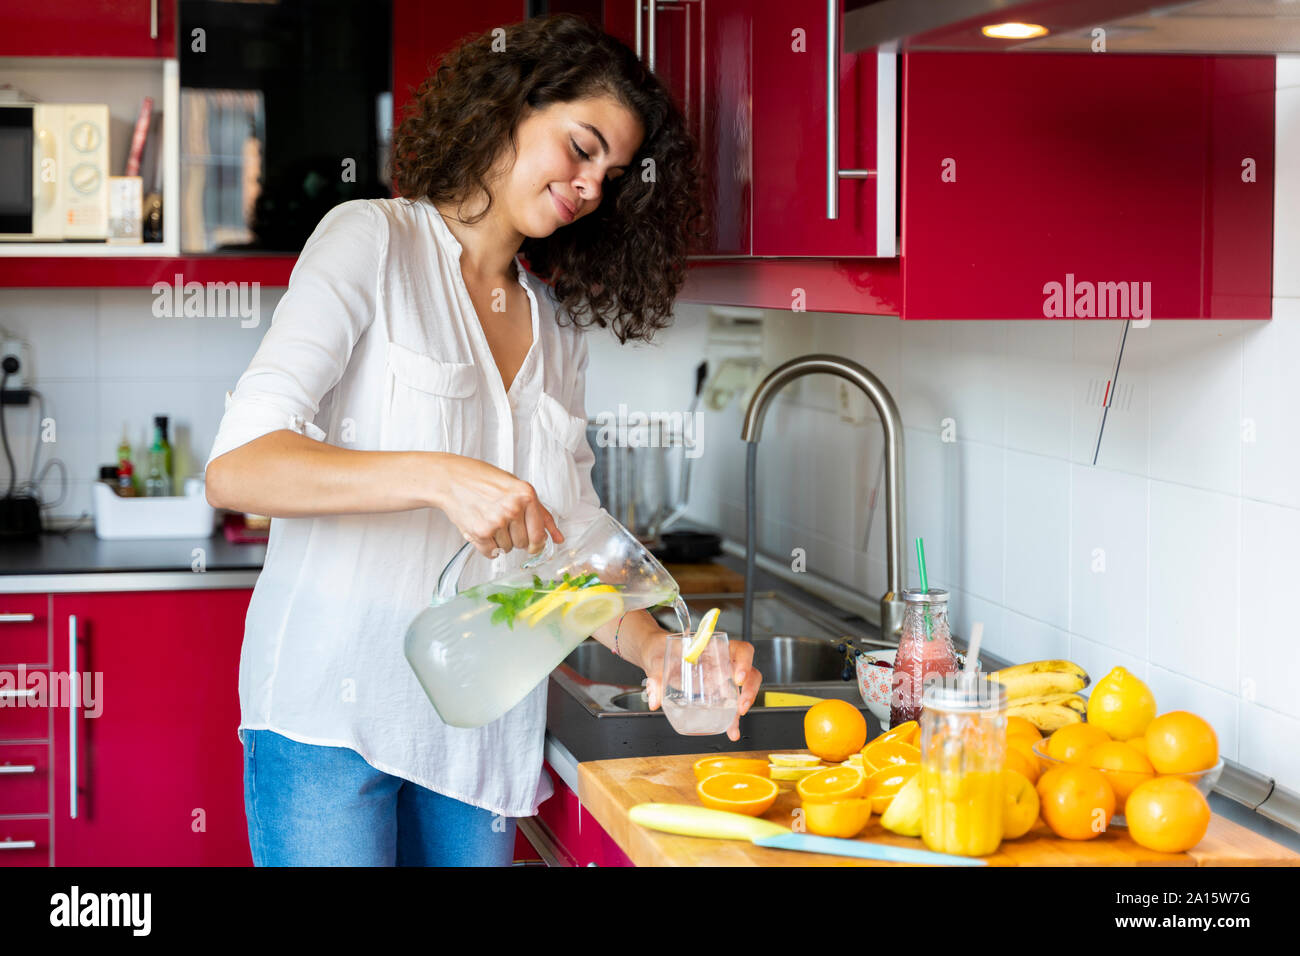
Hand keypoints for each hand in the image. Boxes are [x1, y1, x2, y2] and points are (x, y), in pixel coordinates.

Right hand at [428, 453, 563, 557]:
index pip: (539, 534)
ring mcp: (496, 521)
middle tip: (502, 522)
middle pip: (523, 544)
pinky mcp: (480, 532)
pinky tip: (482, 529)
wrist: (451, 479)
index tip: (533, 544)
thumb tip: (558, 538)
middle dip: (515, 538)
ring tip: (489, 521)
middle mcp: (513, 508)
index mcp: (526, 495)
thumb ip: (541, 514)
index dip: (536, 543)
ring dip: (500, 541)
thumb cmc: (483, 480)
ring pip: (507, 549)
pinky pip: (491, 553)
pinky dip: (487, 546)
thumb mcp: (517, 488)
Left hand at [641, 634, 762, 742]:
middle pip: (750, 672)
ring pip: (743, 690)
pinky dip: (732, 718)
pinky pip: (730, 703)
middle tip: (741, 706)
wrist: (656, 654)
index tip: (738, 677)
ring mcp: (721, 677)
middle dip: (750, 690)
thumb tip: (655, 700)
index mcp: (715, 648)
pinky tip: (730, 731)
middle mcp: (723, 662)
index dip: (745, 662)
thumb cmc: (662, 650)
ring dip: (742, 709)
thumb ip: (656, 677)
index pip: (740, 650)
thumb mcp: (657, 660)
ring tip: (733, 727)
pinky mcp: (716, 691)